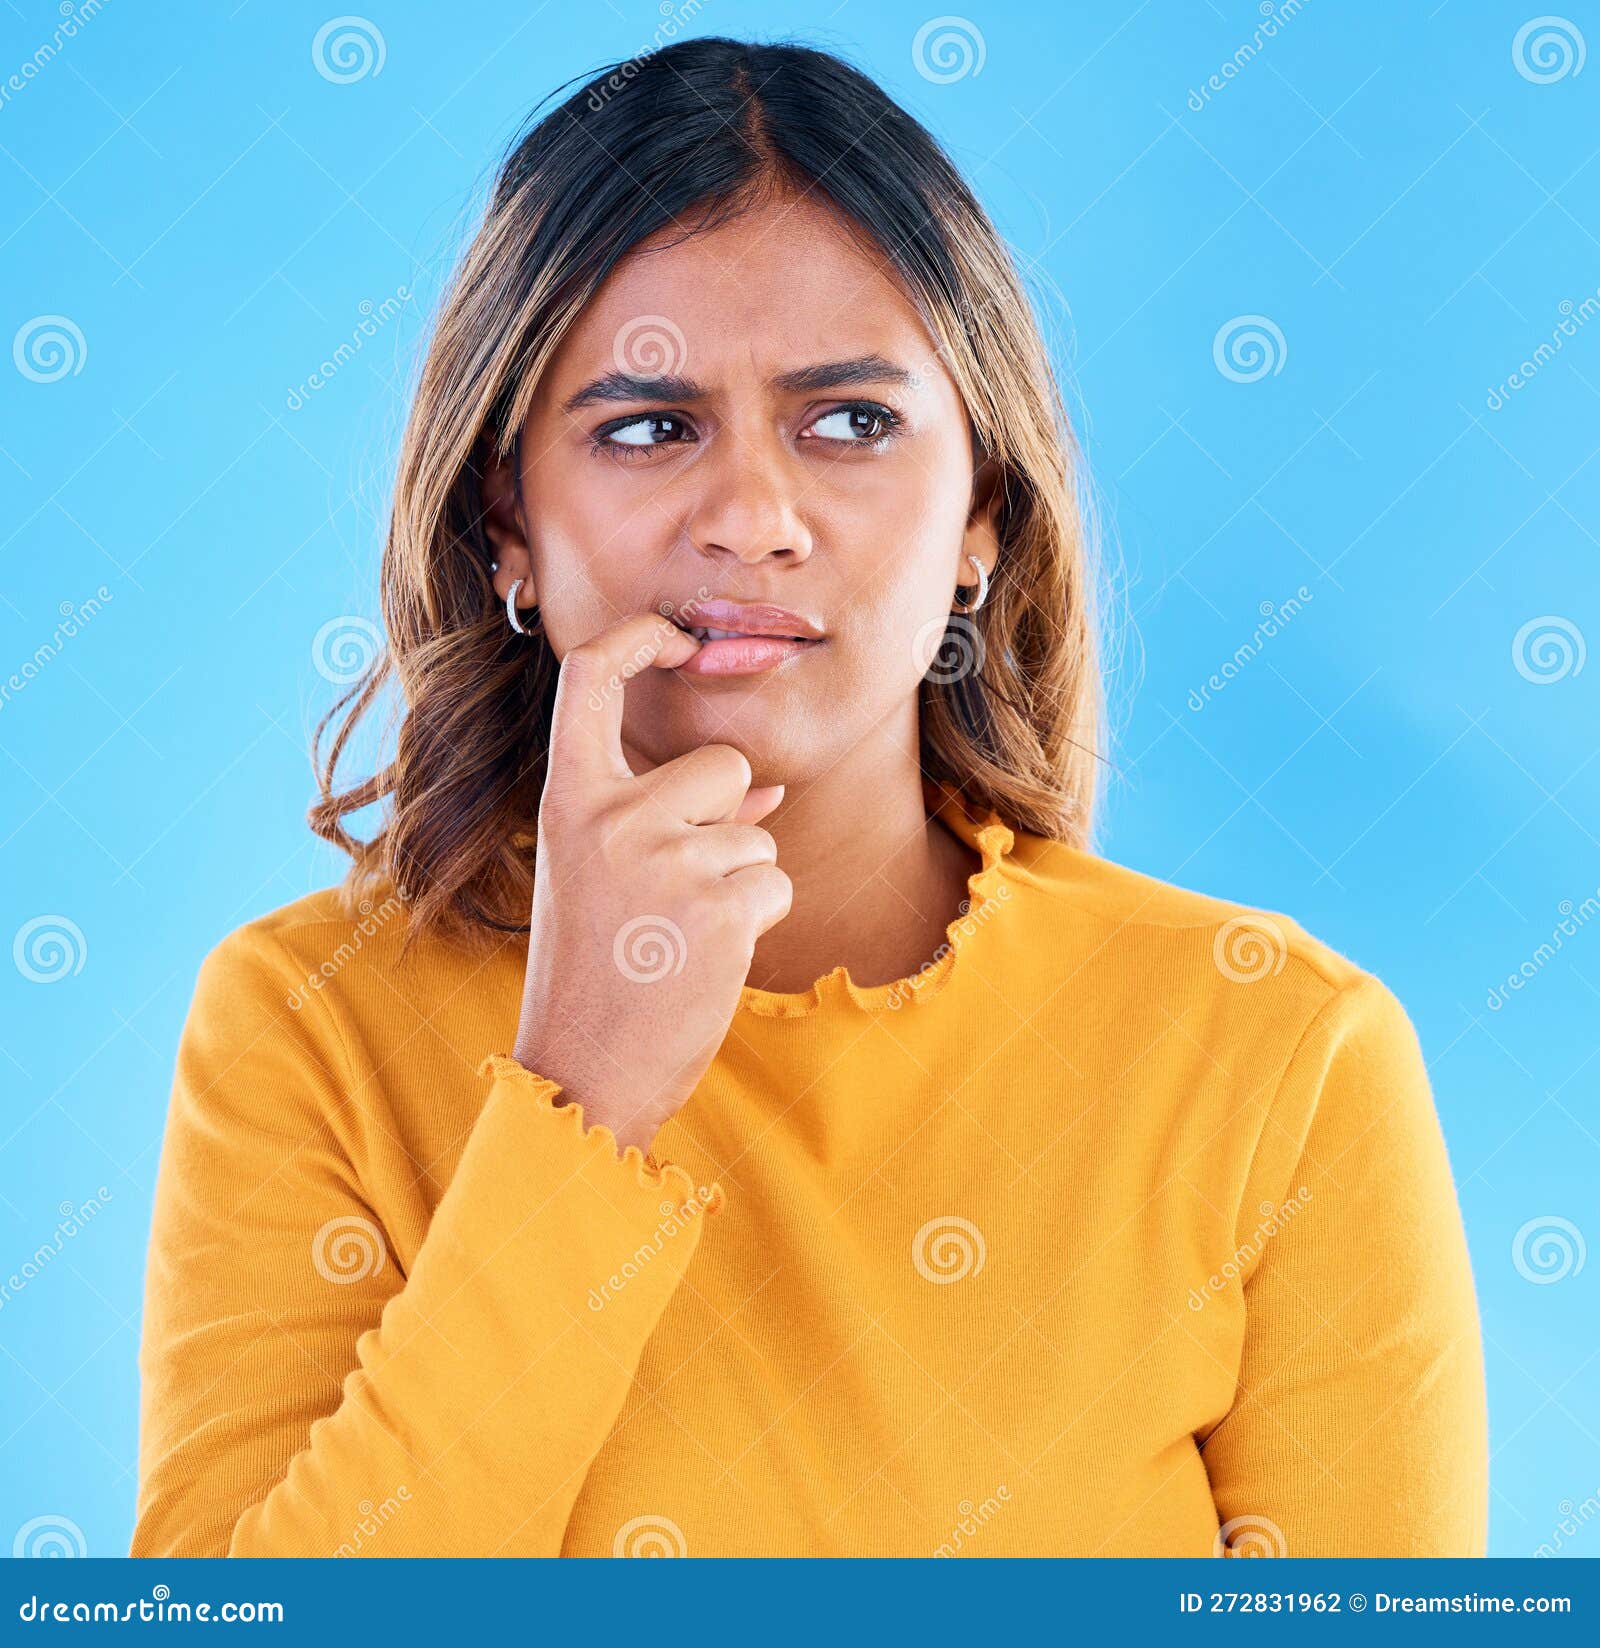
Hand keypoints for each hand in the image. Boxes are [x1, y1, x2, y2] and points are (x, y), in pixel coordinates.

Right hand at [513, 612, 791, 1153]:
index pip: (591, 678)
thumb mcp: (603, 876)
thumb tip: (770, 790)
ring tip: (681, 934)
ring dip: (741, 878)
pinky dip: (757, 916)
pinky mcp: (721, 907)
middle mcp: (612, 817)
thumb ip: (668, 820)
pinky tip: (707, 956)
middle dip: (728, 816)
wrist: (585, 1070)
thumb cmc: (594, 970)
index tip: (674, 638)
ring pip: (757, 830)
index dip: (639, 638)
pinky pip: (775, 879)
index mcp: (569, 801)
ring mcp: (667, 860)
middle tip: (675, 893)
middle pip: (723, 764)